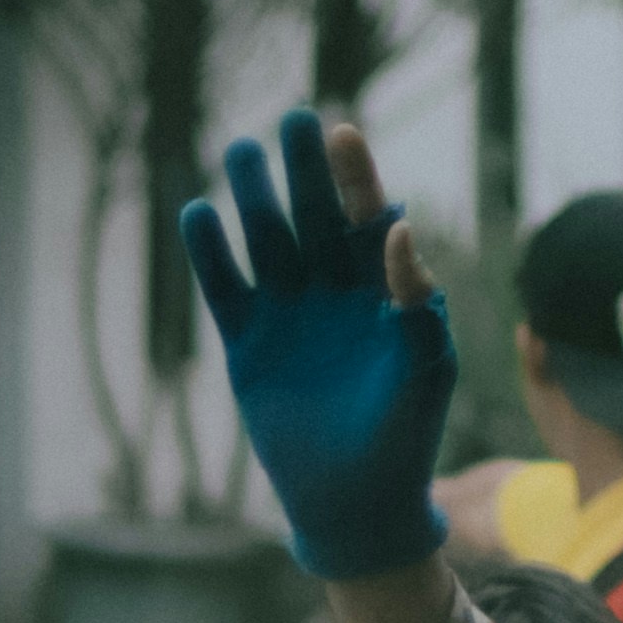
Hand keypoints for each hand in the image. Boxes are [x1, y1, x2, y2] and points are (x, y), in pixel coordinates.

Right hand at [179, 110, 457, 582]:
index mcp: (383, 289)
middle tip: (292, 121)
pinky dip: (211, 254)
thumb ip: (415, 299)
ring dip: (254, 198)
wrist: (356, 502)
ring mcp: (289, 315)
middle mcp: (334, 291)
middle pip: (315, 217)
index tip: (343, 133)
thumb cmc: (406, 433)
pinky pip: (226, 289)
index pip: (369, 219)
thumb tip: (399, 227)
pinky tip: (197, 213)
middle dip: (304, 172)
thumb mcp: (425, 366)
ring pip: (268, 242)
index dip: (356, 177)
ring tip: (241, 149)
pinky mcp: (248, 343)